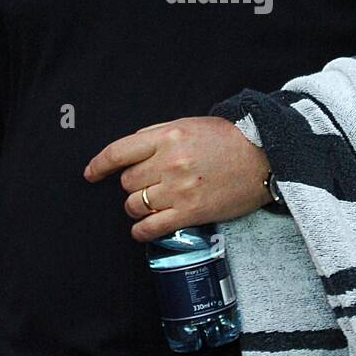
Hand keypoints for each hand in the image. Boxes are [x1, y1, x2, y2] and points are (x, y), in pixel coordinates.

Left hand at [83, 116, 273, 240]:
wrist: (264, 157)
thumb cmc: (228, 139)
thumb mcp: (188, 125)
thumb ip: (156, 135)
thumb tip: (129, 151)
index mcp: (167, 137)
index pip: (118, 152)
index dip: (99, 164)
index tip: (91, 173)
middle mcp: (169, 163)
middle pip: (127, 181)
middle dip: (132, 183)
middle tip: (147, 183)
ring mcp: (179, 190)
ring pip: (135, 204)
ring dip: (137, 206)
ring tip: (151, 202)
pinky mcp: (191, 213)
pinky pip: (151, 228)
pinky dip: (141, 231)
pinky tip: (143, 228)